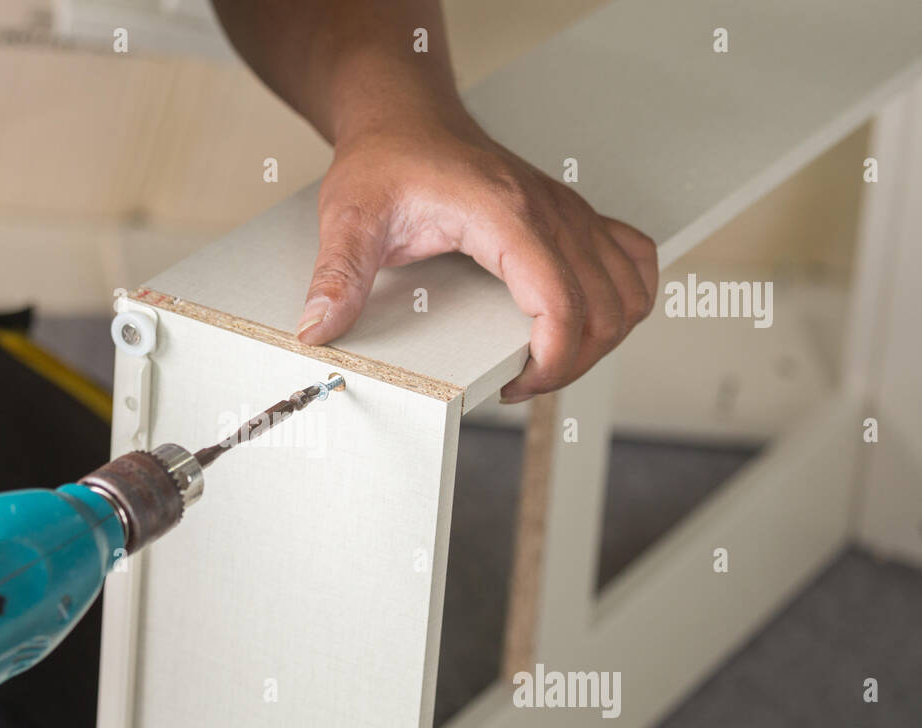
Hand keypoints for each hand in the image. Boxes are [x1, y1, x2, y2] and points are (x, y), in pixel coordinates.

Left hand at [297, 113, 658, 402]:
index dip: (551, 362)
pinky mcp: (572, 216)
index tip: (516, 387)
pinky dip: (625, 299)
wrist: (404, 115)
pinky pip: (632, 259)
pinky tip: (591, 318)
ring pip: (630, 290)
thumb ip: (338, 275)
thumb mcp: (350, 217)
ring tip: (550, 360)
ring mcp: (568, 213)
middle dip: (573, 364)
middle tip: (523, 383)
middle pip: (605, 309)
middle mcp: (550, 212)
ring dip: (604, 338)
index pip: (562, 304)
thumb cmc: (386, 158)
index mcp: (505, 215)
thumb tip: (320, 329)